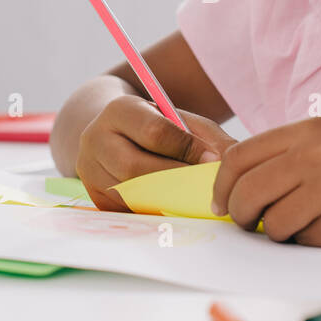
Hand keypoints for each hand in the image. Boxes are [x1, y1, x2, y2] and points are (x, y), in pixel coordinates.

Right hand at [75, 95, 237, 210]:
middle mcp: (95, 138)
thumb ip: (207, 136)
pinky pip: (129, 209)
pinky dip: (156, 210)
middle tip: (206, 186)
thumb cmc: (156, 125)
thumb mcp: (180, 119)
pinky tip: (175, 207)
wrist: (113, 133)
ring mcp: (90, 171)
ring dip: (168, 198)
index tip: (214, 160)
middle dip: (177, 178)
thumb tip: (230, 161)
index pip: (155, 132)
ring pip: (131, 193)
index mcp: (119, 110)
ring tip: (194, 197)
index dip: (188, 148)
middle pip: (136, 167)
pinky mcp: (95, 197)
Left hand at [211, 118, 320, 247]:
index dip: (222, 185)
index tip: (221, 203)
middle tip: (252, 222)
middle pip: (247, 193)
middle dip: (241, 214)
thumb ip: (288, 156)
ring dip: (281, 232)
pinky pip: (307, 243)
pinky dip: (314, 243)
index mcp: (309, 131)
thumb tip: (237, 186)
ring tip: (308, 222)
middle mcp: (316, 156)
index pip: (240, 157)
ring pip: (273, 224)